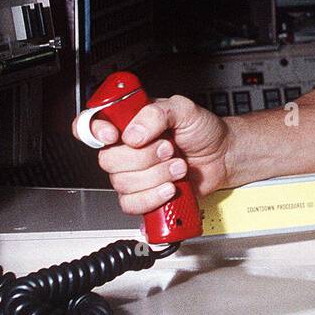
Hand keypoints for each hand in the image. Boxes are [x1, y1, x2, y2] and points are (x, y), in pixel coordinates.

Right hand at [73, 95, 229, 215]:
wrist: (223, 156)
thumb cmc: (203, 131)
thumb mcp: (184, 109)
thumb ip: (157, 113)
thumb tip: (133, 133)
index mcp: (129, 123)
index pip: (91, 125)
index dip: (94, 132)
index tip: (114, 136)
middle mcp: (127, 149)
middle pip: (108, 160)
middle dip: (143, 157)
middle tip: (168, 149)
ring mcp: (135, 173)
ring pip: (122, 184)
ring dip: (156, 176)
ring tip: (178, 166)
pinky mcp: (144, 195)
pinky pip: (131, 204)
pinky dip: (153, 198)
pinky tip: (170, 188)